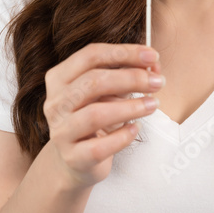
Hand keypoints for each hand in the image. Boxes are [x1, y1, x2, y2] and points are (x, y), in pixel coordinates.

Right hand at [43, 43, 164, 190]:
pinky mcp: (73, 158)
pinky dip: (122, 136)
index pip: (90, 55)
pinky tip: (136, 128)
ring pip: (95, 114)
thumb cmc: (94, 116)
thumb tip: (154, 66)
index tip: (153, 56)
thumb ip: (125, 74)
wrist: (76, 160)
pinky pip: (100, 147)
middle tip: (158, 82)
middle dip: (131, 79)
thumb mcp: (106, 91)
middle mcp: (55, 103)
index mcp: (59, 78)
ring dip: (130, 107)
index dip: (124, 52)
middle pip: (93, 82)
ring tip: (153, 104)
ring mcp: (61, 132)